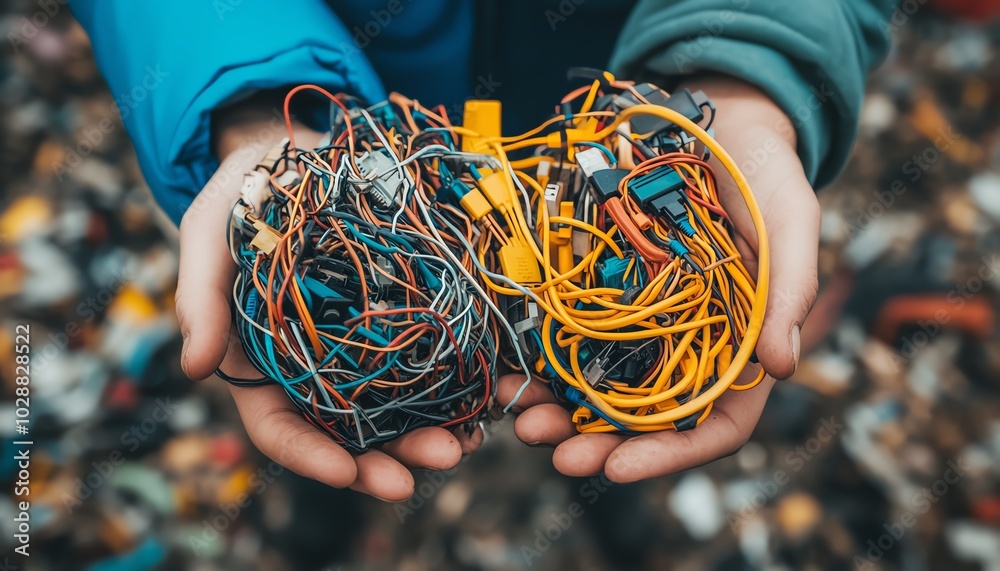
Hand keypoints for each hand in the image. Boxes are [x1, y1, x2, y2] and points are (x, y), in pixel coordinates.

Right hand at [175, 98, 481, 500]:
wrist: (296, 153)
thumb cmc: (242, 199)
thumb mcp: (208, 238)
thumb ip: (201, 298)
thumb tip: (193, 366)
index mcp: (263, 365)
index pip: (281, 429)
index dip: (311, 456)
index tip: (346, 475)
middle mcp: (317, 366)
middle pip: (351, 430)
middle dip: (392, 455)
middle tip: (440, 462)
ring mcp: (363, 342)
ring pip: (398, 404)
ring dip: (436, 428)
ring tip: (473, 441)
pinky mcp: (403, 310)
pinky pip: (432, 355)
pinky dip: (460, 380)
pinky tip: (490, 393)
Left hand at [501, 75, 819, 481]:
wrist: (717, 122)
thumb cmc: (765, 175)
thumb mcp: (790, 221)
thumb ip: (789, 289)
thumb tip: (783, 368)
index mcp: (740, 349)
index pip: (711, 424)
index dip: (666, 454)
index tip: (616, 470)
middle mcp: (686, 346)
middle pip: (643, 416)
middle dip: (597, 440)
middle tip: (553, 453)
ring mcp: (640, 320)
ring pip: (598, 381)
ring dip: (558, 406)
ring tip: (517, 414)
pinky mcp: (602, 287)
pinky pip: (568, 328)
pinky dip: (540, 352)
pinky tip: (509, 365)